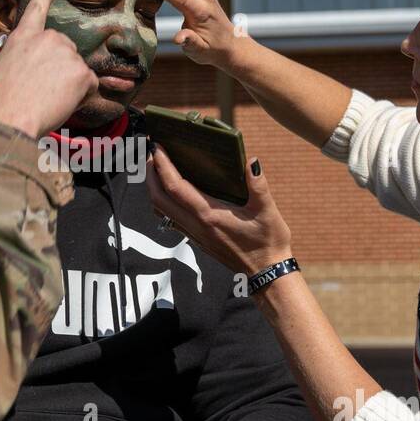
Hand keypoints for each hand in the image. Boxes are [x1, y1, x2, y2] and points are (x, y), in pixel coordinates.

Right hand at [0, 0, 97, 137]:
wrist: (7, 119)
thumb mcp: (2, 68)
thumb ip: (23, 58)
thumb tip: (36, 68)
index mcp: (23, 37)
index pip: (36, 10)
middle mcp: (48, 38)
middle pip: (65, 51)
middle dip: (60, 70)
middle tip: (41, 91)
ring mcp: (67, 53)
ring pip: (77, 70)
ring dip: (69, 86)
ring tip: (47, 100)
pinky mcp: (82, 71)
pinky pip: (90, 85)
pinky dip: (81, 97)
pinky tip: (61, 104)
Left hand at [146, 145, 292, 277]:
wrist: (266, 273)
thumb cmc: (269, 242)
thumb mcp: (268, 211)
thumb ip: (259, 186)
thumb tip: (251, 161)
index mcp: (210, 215)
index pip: (176, 187)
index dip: (163, 166)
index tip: (157, 147)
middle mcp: (196, 225)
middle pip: (159, 198)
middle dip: (150, 174)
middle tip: (151, 152)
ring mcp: (194, 234)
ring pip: (161, 210)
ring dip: (153, 188)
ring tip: (156, 167)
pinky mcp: (196, 239)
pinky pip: (170, 219)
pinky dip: (163, 201)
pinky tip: (171, 190)